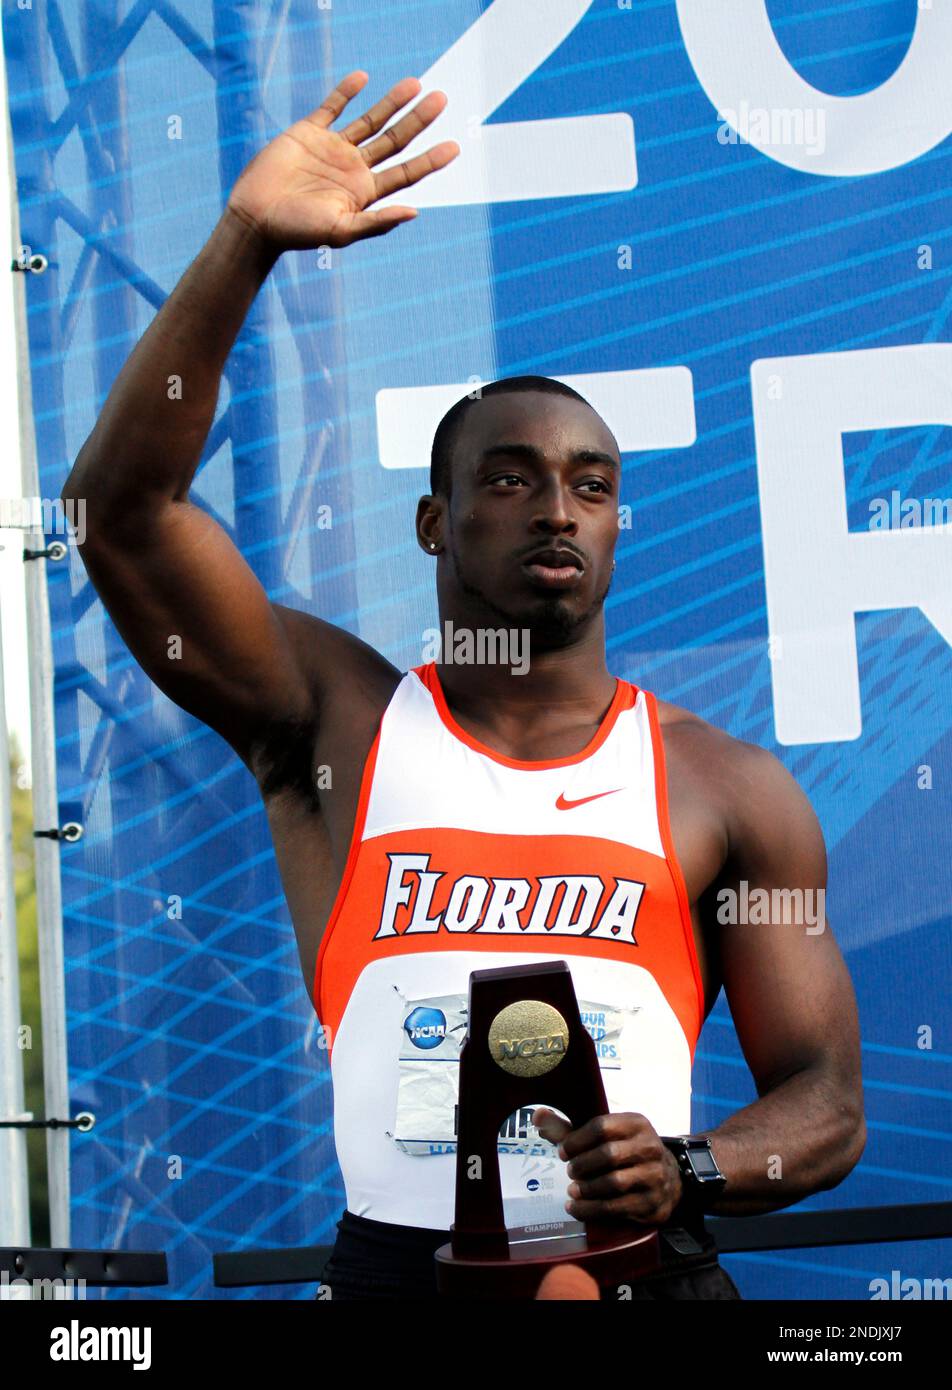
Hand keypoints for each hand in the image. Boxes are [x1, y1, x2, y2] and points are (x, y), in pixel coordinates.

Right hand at [227, 70, 458, 250]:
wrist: (256, 217)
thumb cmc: (298, 231)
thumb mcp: (341, 232)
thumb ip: (376, 221)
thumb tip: (415, 212)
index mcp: (365, 193)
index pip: (406, 172)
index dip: (430, 161)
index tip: (455, 147)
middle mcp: (354, 169)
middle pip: (394, 140)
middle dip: (418, 120)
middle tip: (442, 98)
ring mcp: (333, 149)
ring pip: (370, 120)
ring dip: (391, 102)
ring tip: (416, 84)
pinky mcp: (308, 133)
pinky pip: (331, 108)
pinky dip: (345, 92)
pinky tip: (363, 78)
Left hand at [532, 1108, 683, 1225]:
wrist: (667, 1179)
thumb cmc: (626, 1152)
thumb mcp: (606, 1136)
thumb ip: (569, 1128)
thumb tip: (537, 1116)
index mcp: (636, 1124)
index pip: (602, 1126)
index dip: (577, 1140)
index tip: (562, 1151)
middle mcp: (649, 1147)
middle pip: (608, 1154)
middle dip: (583, 1165)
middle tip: (570, 1172)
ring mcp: (654, 1175)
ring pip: (614, 1182)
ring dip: (587, 1189)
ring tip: (572, 1191)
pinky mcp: (652, 1202)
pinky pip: (616, 1208)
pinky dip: (591, 1210)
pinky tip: (576, 1208)